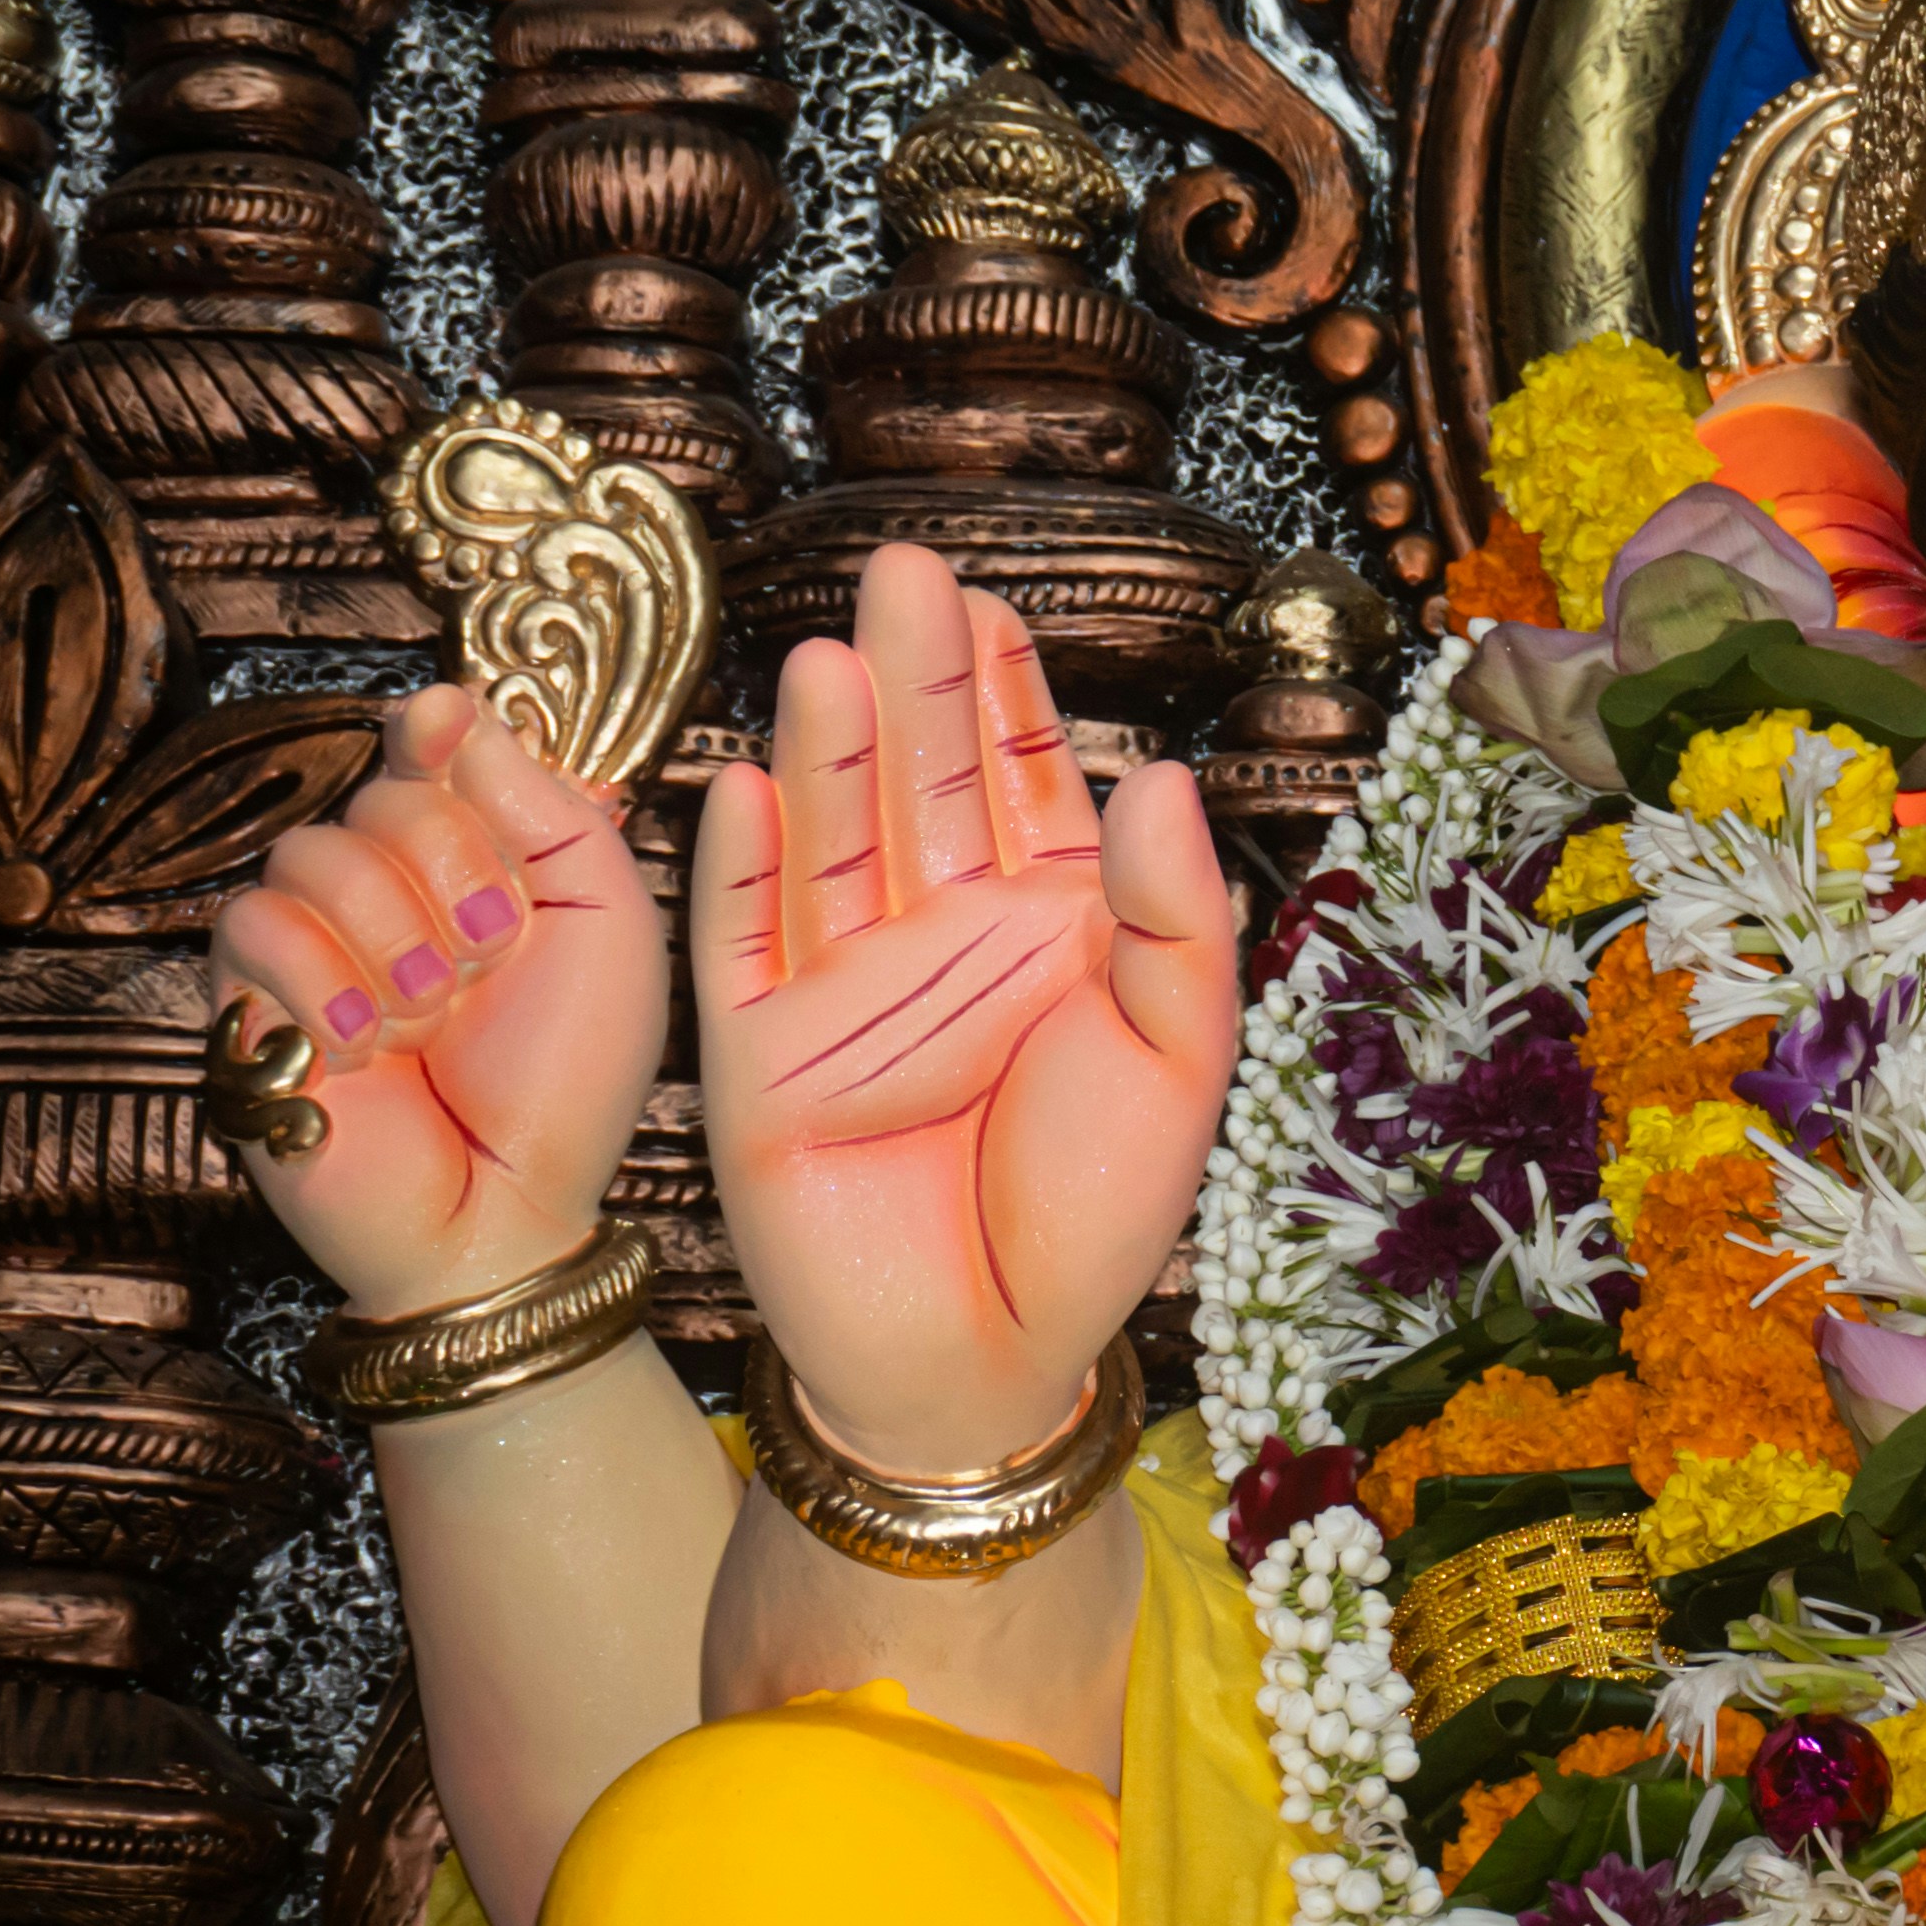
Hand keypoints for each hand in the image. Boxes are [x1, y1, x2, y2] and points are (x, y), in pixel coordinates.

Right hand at [205, 685, 662, 1318]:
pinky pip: (253, 925)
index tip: (441, 728)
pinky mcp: (249, 1001)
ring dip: (392, 936)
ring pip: (312, 852)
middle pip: (383, 794)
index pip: (432, 747)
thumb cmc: (565, 1082)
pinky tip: (366, 1045)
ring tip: (433, 1016)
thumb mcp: (607, 930)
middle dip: (451, 871)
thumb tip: (456, 713)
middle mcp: (392, 886)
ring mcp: (317, 942)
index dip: (434, 728)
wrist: (507, 1209)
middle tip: (492, 957)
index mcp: (480, 858)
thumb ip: (551, 813)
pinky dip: (322, 982)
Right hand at [695, 544, 1235, 1472]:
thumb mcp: (1175, 1065)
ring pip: (834, 839)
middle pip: (922, 780)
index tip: (991, 600)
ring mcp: (844, 986)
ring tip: (834, 661)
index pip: (1021, 778)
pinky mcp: (764, 1052)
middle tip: (902, 570)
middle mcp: (941, 934)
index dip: (1005, 690)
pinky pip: (746, 941)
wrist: (988, 1355)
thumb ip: (1178, 924)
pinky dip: (747, 865)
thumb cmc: (1092, 1217)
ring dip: (832, 752)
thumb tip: (1162, 775)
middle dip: (915, 677)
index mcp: (1050, 925)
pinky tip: (751, 783)